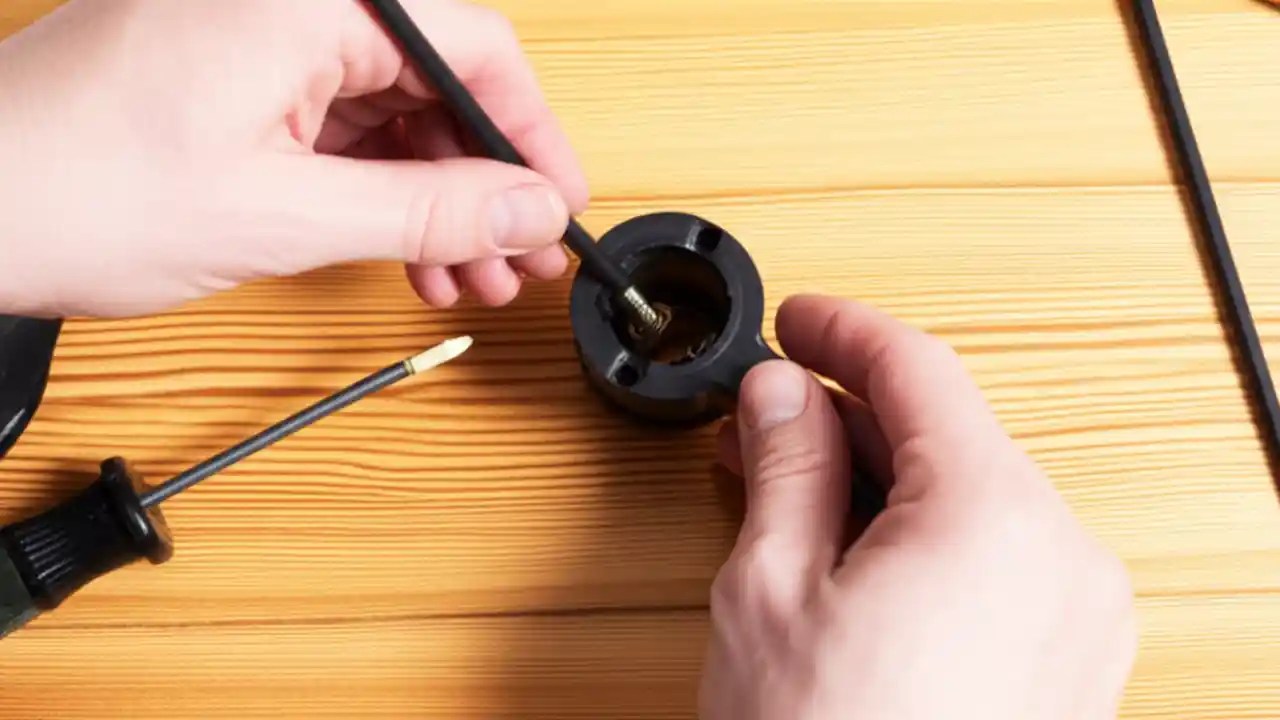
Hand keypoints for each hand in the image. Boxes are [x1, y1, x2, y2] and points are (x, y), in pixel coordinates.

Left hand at [0, 0, 585, 316]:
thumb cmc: (72, 189)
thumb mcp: (285, 215)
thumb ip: (428, 210)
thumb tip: (527, 207)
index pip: (474, 48)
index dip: (531, 136)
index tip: (557, 205)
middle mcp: (290, 2)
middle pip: (437, 84)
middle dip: (481, 184)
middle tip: (514, 261)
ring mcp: (260, 39)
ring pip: (391, 115)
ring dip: (433, 201)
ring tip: (463, 277)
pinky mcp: (237, 79)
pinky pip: (339, 129)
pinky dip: (376, 194)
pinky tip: (403, 255)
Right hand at [702, 295, 1137, 719]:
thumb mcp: (772, 591)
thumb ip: (784, 467)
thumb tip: (780, 397)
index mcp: (995, 517)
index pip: (918, 369)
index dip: (842, 331)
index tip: (796, 321)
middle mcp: (1063, 556)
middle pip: (948, 435)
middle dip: (847, 418)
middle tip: (763, 418)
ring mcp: (1077, 616)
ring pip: (968, 498)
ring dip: (880, 481)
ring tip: (789, 491)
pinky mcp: (1069, 662)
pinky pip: (993, 558)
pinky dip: (921, 537)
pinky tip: (851, 548)